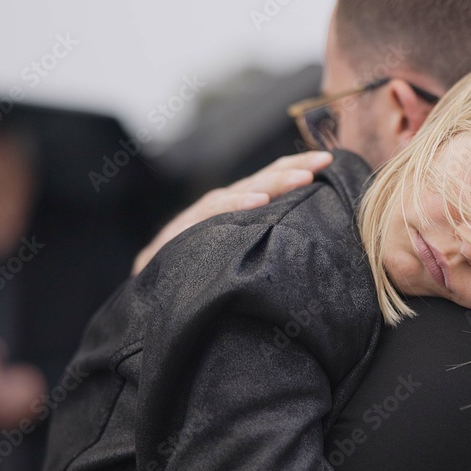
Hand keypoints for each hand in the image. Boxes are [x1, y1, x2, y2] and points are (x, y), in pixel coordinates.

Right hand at [132, 151, 333, 274]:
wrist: (141, 310)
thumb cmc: (193, 287)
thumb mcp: (232, 266)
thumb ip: (261, 252)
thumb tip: (310, 252)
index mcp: (231, 215)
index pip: (267, 185)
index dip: (295, 171)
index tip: (329, 160)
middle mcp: (214, 213)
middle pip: (258, 182)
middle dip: (292, 169)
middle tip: (324, 160)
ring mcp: (194, 223)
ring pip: (237, 194)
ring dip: (272, 184)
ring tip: (301, 179)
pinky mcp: (175, 238)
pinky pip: (208, 219)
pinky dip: (233, 207)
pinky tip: (257, 202)